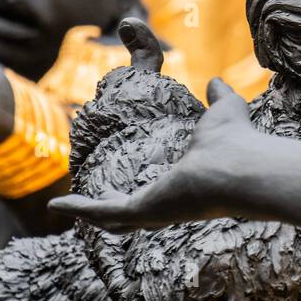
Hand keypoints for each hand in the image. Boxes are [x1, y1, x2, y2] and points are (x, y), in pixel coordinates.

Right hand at [49, 76, 257, 231]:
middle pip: (134, 214)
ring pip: (115, 220)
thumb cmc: (239, 140)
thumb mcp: (223, 109)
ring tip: (62, 205)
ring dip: (89, 213)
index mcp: (189, 183)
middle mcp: (172, 202)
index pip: (161, 190)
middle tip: (85, 202)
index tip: (122, 178)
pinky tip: (57, 205)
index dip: (143, 188)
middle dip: (110, 210)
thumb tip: (215, 80)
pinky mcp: (144, 211)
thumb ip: (218, 96)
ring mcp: (157, 211)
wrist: (244, 165)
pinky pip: (105, 214)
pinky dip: (81, 209)